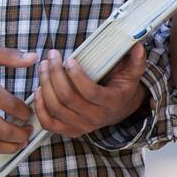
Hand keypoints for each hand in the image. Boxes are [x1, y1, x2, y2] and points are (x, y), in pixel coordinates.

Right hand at [0, 42, 37, 155]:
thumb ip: (9, 56)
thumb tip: (33, 58)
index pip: (10, 105)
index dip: (25, 112)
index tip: (29, 112)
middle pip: (1, 129)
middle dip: (21, 134)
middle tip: (28, 131)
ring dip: (9, 147)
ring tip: (19, 143)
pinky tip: (1, 145)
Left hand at [34, 44, 148, 138]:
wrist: (119, 110)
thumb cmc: (121, 87)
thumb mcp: (132, 74)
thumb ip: (136, 61)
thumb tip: (138, 46)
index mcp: (111, 103)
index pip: (90, 92)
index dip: (76, 76)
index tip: (69, 59)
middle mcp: (95, 118)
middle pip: (68, 98)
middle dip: (55, 75)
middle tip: (51, 57)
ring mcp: (81, 127)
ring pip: (56, 109)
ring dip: (45, 86)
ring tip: (43, 67)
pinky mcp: (69, 130)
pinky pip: (49, 123)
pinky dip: (40, 108)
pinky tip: (38, 90)